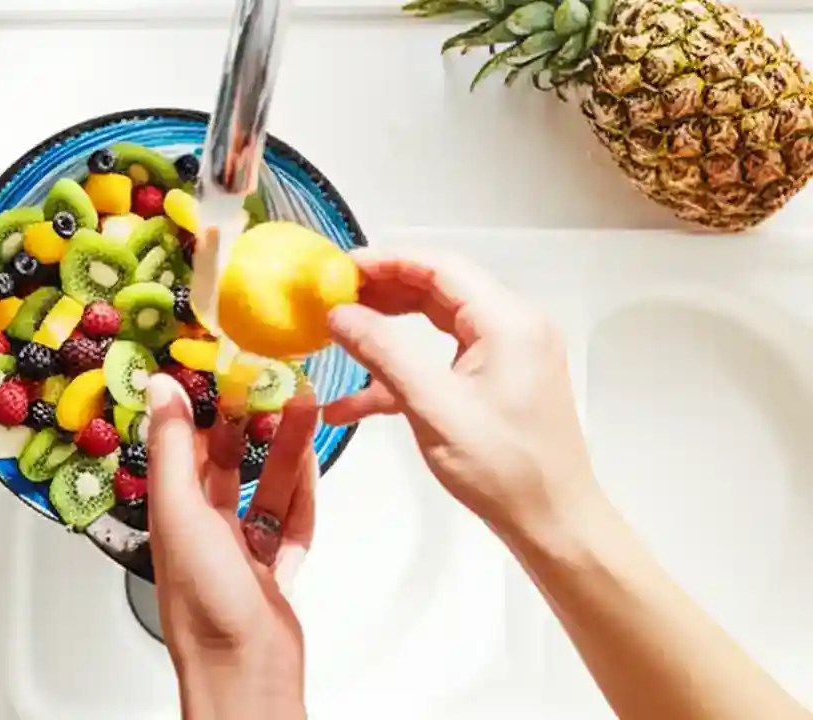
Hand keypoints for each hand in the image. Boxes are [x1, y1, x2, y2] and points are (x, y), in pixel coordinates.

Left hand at [146, 374, 317, 719]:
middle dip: (250, 424)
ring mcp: (241, 553)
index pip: (182, 447)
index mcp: (173, 515)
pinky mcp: (274, 573)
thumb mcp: (180, 512)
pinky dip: (302, 494)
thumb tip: (159, 388)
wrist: (246, 673)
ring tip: (304, 409)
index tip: (221, 369)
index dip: (201, 408)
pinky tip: (311, 466)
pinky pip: (291, 524)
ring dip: (283, 451)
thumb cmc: (206, 604)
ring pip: (264, 489)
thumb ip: (171, 448)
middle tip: (273, 383)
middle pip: (228, 464)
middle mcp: (204, 531)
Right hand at [324, 249, 599, 540]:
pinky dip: (401, 374)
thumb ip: (384, 354)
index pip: (441, 267)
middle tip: (333, 298)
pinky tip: (353, 403)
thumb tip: (339, 315)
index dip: (386, 261)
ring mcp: (506, 355)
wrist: (553, 522)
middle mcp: (513, 328)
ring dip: (386, 332)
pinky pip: (442, 362)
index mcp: (508, 322)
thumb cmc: (505, 470)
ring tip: (339, 334)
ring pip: (436, 325)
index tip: (339, 270)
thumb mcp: (434, 408)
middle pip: (438, 290)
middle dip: (382, 292)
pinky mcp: (496, 382)